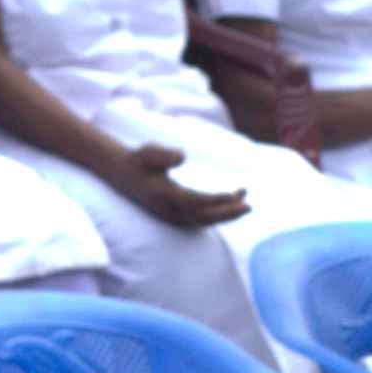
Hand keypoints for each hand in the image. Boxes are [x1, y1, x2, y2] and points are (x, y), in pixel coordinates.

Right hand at [114, 143, 249, 226]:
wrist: (122, 174)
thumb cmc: (139, 160)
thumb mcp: (148, 152)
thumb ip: (163, 154)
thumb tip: (183, 156)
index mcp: (164, 195)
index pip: (194, 201)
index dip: (215, 199)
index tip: (233, 194)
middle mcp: (169, 210)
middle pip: (203, 217)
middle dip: (228, 213)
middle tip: (249, 205)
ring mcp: (171, 217)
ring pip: (204, 220)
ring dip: (226, 213)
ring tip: (245, 200)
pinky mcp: (174, 217)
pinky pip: (200, 220)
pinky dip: (217, 214)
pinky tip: (231, 203)